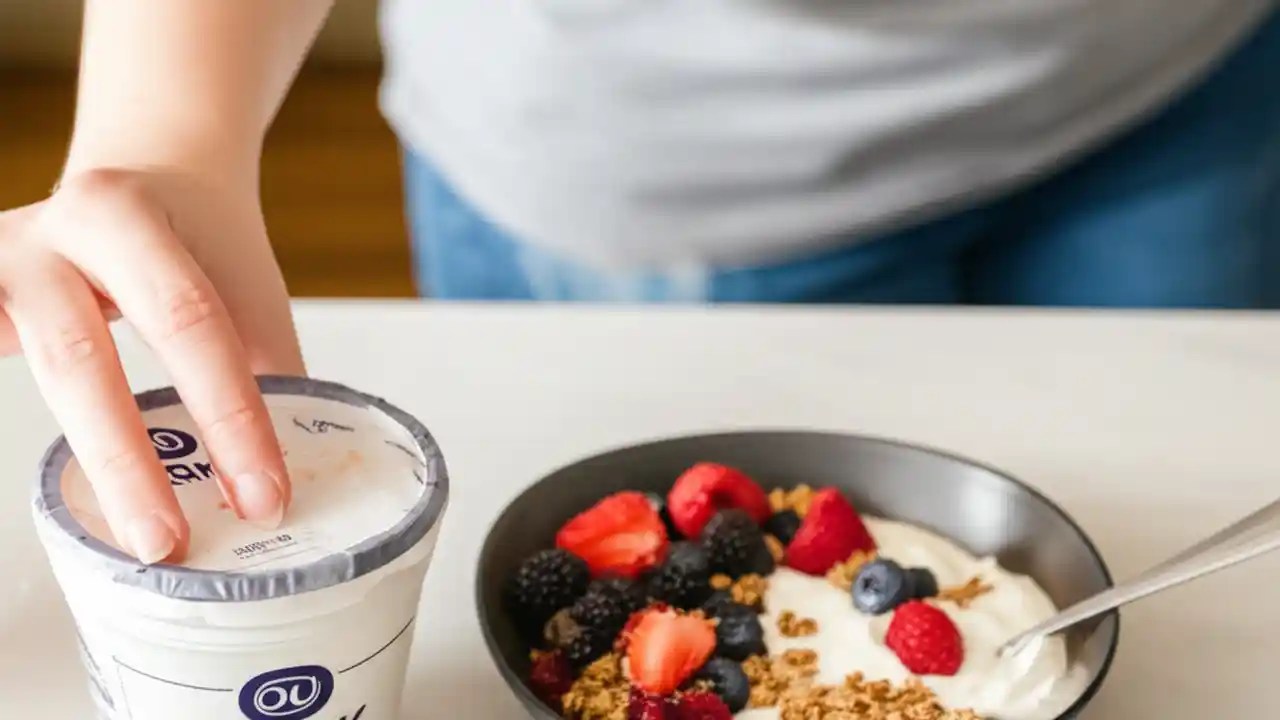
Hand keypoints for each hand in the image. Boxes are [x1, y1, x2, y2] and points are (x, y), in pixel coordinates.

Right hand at [0, 167, 302, 563]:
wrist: (144, 175)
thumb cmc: (200, 243)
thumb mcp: (244, 289)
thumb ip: (267, 374)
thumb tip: (286, 489)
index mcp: (126, 215)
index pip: (189, 323)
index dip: (230, 415)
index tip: (265, 497)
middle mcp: (46, 236)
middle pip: (82, 359)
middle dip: (127, 462)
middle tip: (166, 545)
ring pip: (35, 371)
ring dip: (77, 457)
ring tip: (114, 537)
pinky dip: (6, 415)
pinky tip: (28, 484)